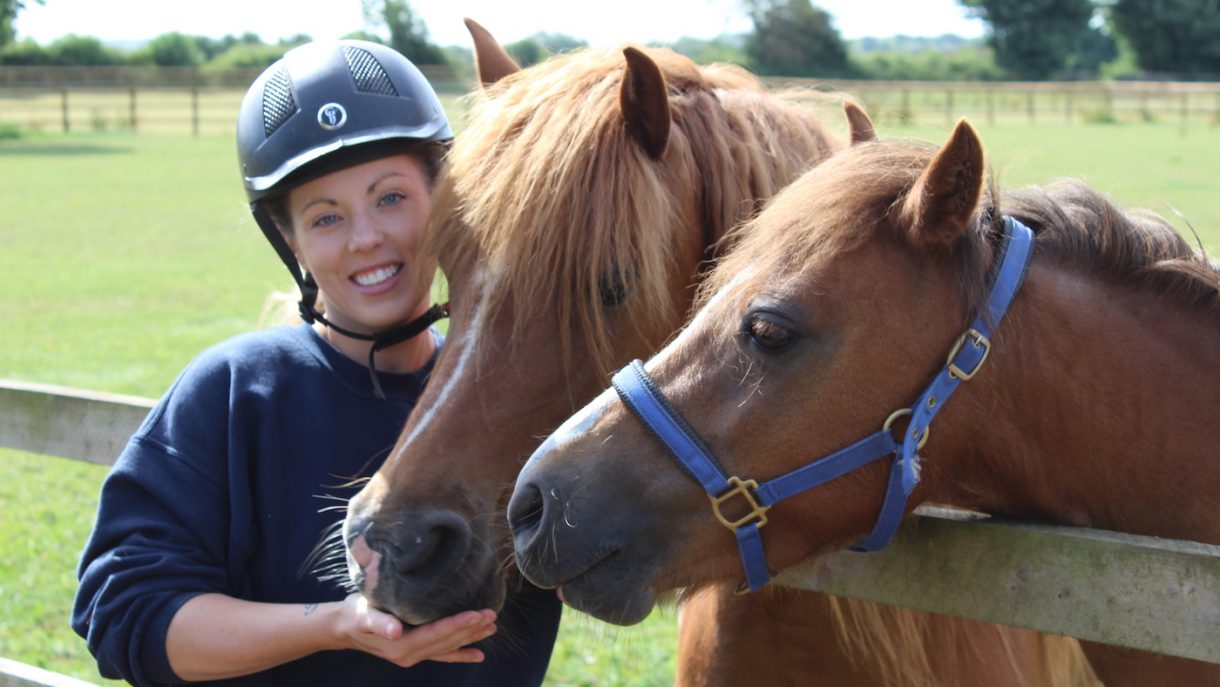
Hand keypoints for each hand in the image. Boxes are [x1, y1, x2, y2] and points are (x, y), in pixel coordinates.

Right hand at [337, 594, 496, 666]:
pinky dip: (461, 655)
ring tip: (491, 627)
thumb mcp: (364, 615)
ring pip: (448, 647)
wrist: (344, 627)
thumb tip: (395, 630)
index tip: (477, 614)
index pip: (435, 634)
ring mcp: (415, 655)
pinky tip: (478, 655)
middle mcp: (410, 654)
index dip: (457, 624)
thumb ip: (380, 623)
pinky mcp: (416, 652)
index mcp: (401, 645)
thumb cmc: (355, 614)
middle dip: (471, 629)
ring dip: (471, 638)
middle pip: (447, 641)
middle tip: (492, 615)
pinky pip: (443, 655)